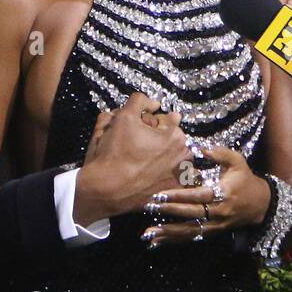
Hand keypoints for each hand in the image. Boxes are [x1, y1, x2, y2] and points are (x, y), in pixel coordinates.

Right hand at [74, 93, 191, 224]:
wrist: (107, 190)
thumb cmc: (115, 153)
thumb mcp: (124, 117)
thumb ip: (140, 101)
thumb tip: (154, 103)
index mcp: (176, 136)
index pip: (161, 120)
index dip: (144, 123)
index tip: (133, 133)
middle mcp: (184, 156)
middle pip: (166, 137)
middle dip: (152, 138)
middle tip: (133, 146)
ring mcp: (179, 175)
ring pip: (167, 154)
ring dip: (157, 153)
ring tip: (137, 160)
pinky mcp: (172, 189)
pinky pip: (169, 172)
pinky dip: (160, 170)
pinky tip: (144, 172)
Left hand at [141, 145, 270, 246]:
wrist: (260, 203)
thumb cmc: (244, 179)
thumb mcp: (237, 161)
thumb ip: (220, 153)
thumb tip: (201, 147)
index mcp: (224, 194)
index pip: (199, 196)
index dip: (180, 196)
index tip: (161, 195)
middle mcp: (220, 212)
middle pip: (192, 214)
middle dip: (170, 212)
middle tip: (150, 208)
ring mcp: (216, 225)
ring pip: (190, 230)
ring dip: (169, 233)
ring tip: (148, 233)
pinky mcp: (213, 232)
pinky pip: (192, 237)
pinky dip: (174, 240)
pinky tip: (158, 242)